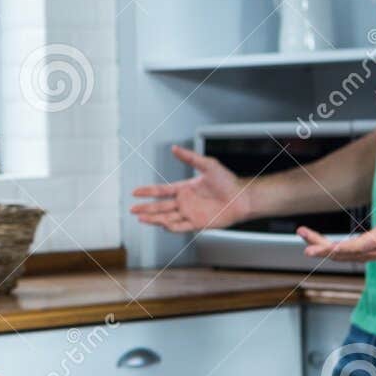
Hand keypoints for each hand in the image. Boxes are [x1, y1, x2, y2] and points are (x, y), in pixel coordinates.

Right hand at [130, 144, 250, 231]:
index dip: (148, 192)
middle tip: (132, 209)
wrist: (242, 198)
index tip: (135, 192)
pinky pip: (180, 227)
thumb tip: (174, 148)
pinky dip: (170, 227)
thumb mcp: (207, 165)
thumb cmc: (227, 180)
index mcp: (184, 188)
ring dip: (154, 218)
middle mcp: (184, 202)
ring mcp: (190, 213)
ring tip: (141, 218)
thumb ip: (190, 158)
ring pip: (167, 217)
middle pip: (160, 206)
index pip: (161, 191)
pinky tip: (161, 225)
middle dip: (146, 208)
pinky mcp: (197, 223)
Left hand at [299, 185, 375, 262]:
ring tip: (303, 232)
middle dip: (322, 248)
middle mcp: (372, 252)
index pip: (356, 248)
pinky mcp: (362, 253)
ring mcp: (366, 255)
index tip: (322, 249)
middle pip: (343, 253)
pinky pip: (341, 253)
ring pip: (339, 254)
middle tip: (304, 243)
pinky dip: (326, 247)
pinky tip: (314, 240)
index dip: (339, 248)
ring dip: (320, 245)